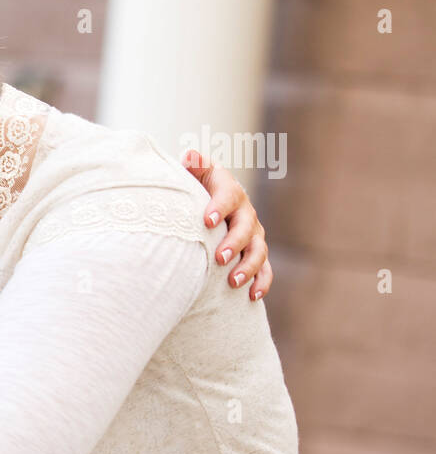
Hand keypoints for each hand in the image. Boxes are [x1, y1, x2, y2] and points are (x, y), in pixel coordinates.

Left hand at [182, 149, 272, 300]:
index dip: (219, 207)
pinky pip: (264, 269)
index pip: (228, 196)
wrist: (204, 204)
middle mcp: (245, 211)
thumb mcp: (192, 173)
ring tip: (233, 282)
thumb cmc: (193, 188)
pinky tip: (253, 296)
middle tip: (219, 257)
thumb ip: (193, 165)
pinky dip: (262, 282)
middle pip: (245, 227)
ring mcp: (253, 233)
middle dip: (234, 243)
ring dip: (248, 266)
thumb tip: (189, 156)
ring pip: (257, 250)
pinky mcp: (255, 252)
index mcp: (228, 190)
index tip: (207, 221)